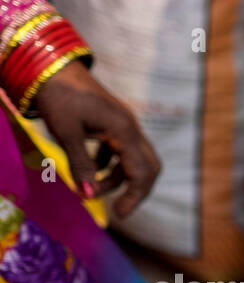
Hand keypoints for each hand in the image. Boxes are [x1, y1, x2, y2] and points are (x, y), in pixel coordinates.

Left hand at [32, 61, 161, 217]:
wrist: (52, 66)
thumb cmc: (58, 97)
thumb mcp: (67, 133)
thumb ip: (81, 165)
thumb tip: (88, 196)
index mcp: (124, 131)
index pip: (141, 172)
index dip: (133, 197)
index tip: (118, 215)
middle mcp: (131, 129)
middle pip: (149, 168)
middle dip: (136, 191)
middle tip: (119, 208)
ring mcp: (125, 125)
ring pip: (135, 160)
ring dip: (117, 179)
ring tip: (92, 187)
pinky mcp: (115, 124)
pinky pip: (122, 151)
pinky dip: (111, 165)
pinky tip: (91, 168)